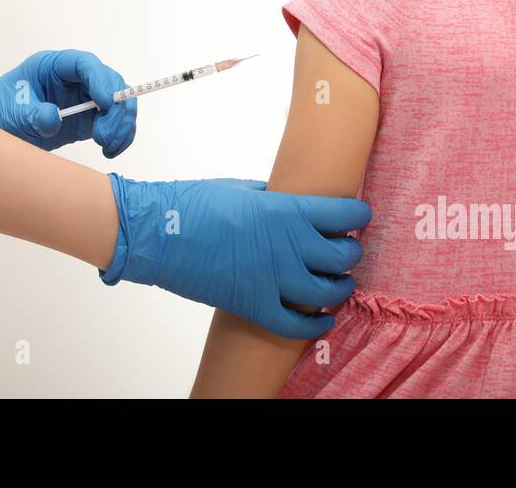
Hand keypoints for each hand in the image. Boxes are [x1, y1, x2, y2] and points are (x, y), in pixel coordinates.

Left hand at [0, 50, 136, 156]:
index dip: (100, 80)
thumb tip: (53, 119)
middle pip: (110, 83)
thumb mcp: (11, 112)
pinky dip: (120, 136)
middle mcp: (74, 79)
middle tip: (105, 136)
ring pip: (119, 104)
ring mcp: (84, 98)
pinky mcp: (88, 119)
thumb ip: (32, 115)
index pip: (85, 64)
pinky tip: (111, 151)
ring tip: (108, 146)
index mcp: (53, 66)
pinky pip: (115, 123)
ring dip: (121, 125)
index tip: (106, 103)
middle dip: (116, 108)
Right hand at [100, 175, 370, 338]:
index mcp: (287, 210)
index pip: (345, 215)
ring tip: (339, 284)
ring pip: (328, 292)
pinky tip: (324, 319)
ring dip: (340, 288)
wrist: (157, 232)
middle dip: (350, 252)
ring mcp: (273, 278)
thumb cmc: (194, 204)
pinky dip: (316, 326)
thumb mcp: (242, 189)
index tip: (358, 217)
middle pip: (343, 256)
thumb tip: (291, 202)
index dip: (358, 217)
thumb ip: (274, 198)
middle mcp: (288, 245)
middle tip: (346, 250)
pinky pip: (297, 325)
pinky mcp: (254, 305)